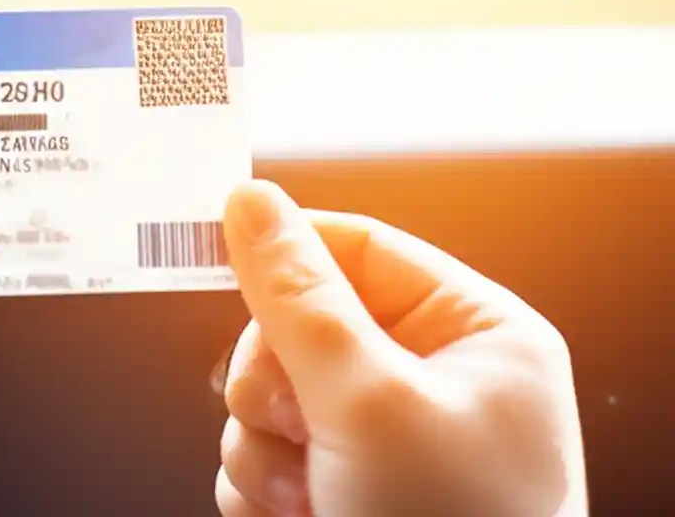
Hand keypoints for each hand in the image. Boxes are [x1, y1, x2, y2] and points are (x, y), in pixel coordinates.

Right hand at [215, 181, 585, 516]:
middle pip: (297, 324)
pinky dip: (262, 486)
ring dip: (263, 446)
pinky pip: (261, 452)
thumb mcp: (368, 402)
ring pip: (267, 394)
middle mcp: (432, 382)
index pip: (360, 248)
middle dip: (274, 382)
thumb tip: (251, 205)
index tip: (217, 250)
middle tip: (295, 421)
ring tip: (310, 493)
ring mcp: (382, 442)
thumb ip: (299, 298)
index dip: (287, 252)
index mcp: (476, 335)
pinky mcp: (342, 490)